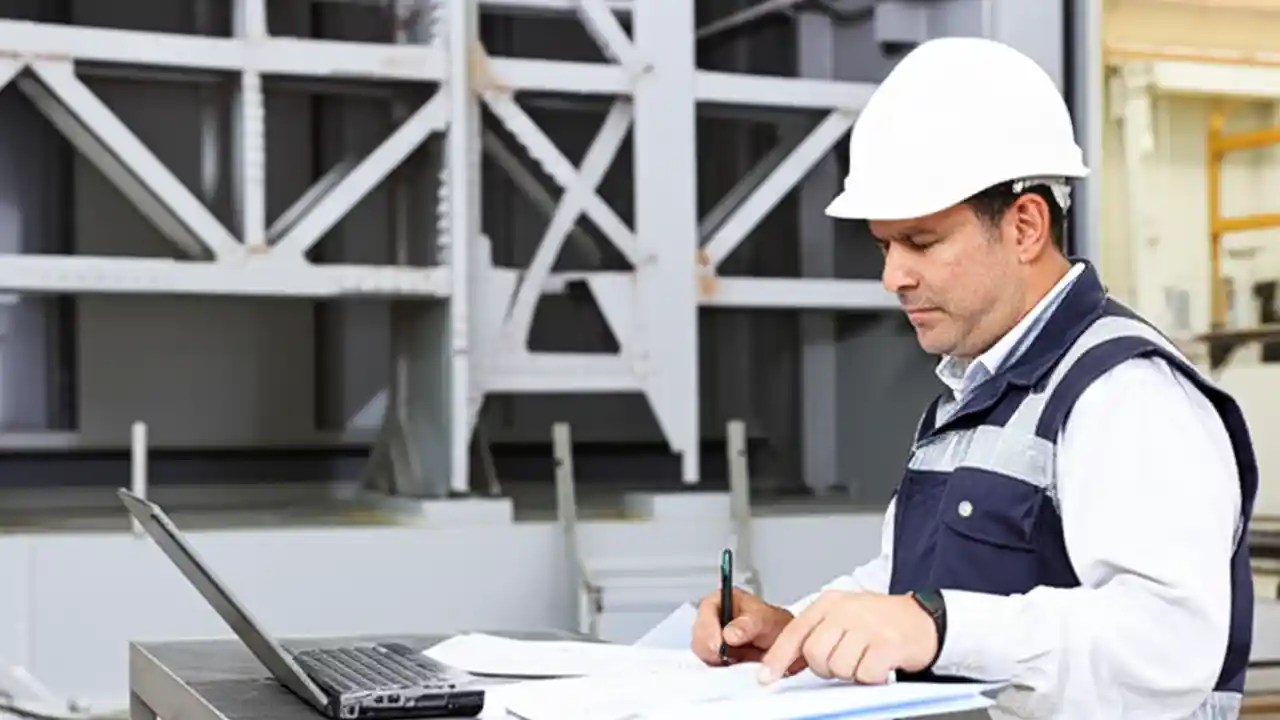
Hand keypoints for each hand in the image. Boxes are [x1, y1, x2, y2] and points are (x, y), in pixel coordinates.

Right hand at [690, 587, 797, 667]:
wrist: (784, 647)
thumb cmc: (774, 626)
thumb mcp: (766, 620)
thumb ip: (748, 624)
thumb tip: (728, 634)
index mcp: (721, 600)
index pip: (705, 609)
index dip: (708, 627)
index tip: (718, 645)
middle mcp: (712, 619)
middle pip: (698, 633)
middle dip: (709, 648)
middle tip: (723, 658)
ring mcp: (711, 639)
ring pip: (701, 652)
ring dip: (714, 660)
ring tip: (732, 663)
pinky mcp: (714, 658)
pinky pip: (707, 665)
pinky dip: (717, 670)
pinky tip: (730, 669)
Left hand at [758, 591, 937, 684]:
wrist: (924, 619)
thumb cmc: (880, 621)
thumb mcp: (844, 617)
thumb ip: (817, 634)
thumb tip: (785, 663)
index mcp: (830, 602)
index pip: (795, 632)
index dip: (778, 658)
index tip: (767, 678)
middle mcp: (847, 610)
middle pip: (814, 654)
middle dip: (825, 668)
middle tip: (845, 661)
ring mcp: (868, 625)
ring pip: (838, 667)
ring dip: (851, 673)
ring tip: (864, 660)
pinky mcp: (888, 644)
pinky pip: (865, 674)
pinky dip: (871, 677)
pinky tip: (879, 666)